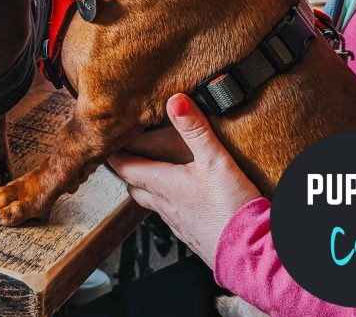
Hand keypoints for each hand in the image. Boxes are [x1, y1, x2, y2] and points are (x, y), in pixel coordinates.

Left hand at [107, 93, 260, 267]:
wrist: (250, 255)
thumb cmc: (231, 209)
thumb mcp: (214, 160)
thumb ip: (195, 129)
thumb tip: (175, 100)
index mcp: (161, 184)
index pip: (125, 167)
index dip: (113, 154)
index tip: (105, 142)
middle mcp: (163, 205)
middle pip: (133, 186)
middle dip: (127, 170)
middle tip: (125, 154)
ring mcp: (177, 223)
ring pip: (151, 202)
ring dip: (146, 187)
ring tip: (152, 173)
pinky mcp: (193, 234)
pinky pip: (171, 217)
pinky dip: (168, 203)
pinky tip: (182, 200)